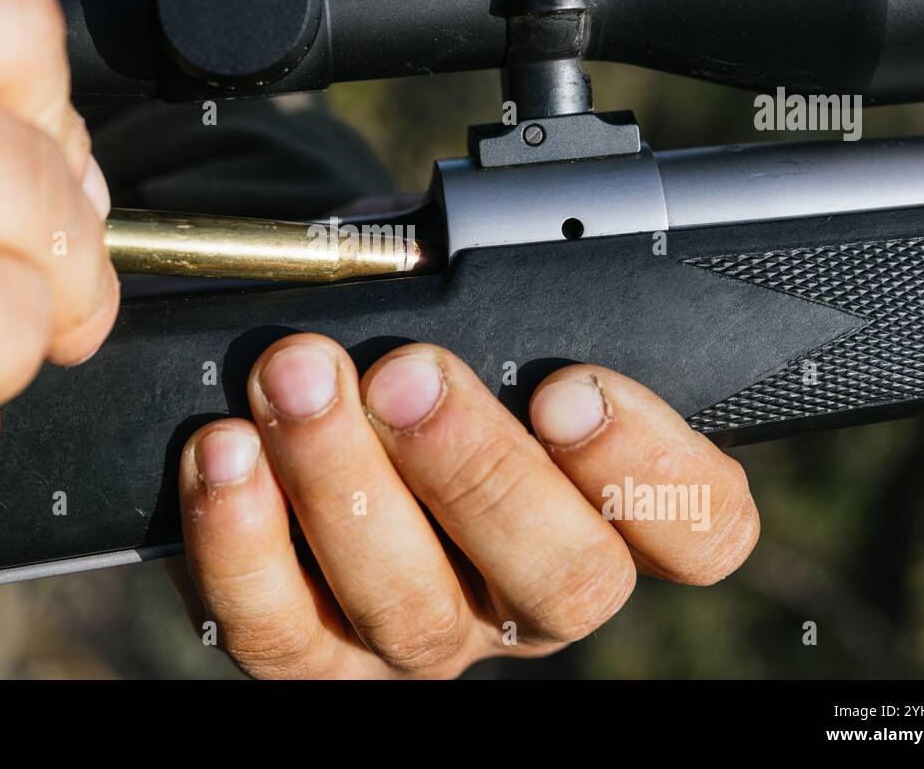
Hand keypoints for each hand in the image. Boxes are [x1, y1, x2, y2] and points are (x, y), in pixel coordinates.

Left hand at [171, 333, 760, 677]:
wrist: (301, 382)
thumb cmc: (406, 338)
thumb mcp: (465, 299)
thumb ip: (491, 295)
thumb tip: (456, 264)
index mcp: (602, 510)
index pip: (699, 532)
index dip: (650, 467)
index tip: (570, 383)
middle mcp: (525, 595)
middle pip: (560, 581)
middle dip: (479, 467)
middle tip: (407, 374)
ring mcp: (424, 637)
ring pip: (413, 610)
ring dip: (346, 485)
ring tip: (296, 381)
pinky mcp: (313, 658)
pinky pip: (281, 633)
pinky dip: (243, 540)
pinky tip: (225, 450)